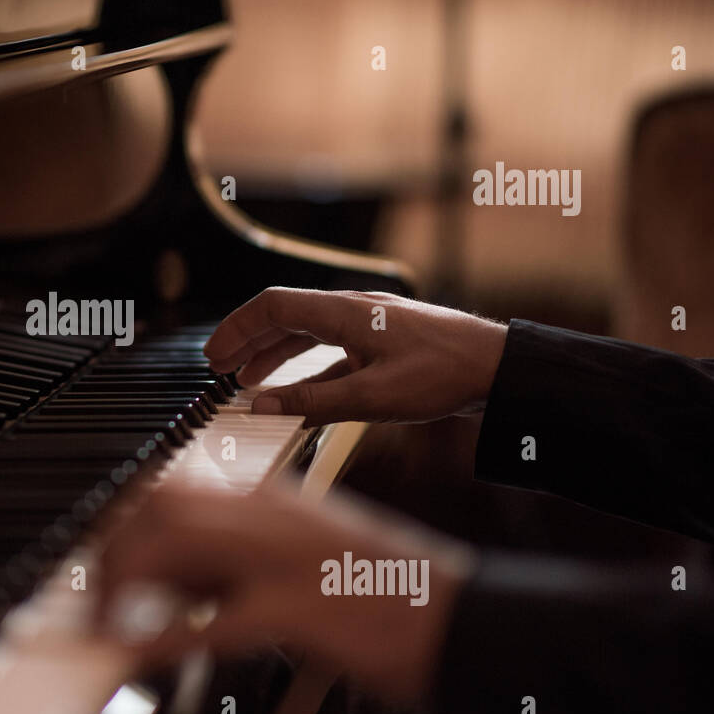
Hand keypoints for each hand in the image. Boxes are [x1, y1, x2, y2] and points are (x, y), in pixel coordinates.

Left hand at [97, 484, 474, 698]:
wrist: (453, 612)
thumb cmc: (378, 587)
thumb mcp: (301, 550)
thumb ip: (241, 551)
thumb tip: (173, 577)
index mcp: (272, 497)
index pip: (173, 487)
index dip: (123, 520)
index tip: (103, 554)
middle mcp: (270, 515)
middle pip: (161, 507)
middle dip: (114, 548)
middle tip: (98, 597)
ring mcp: (281, 558)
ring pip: (174, 544)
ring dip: (128, 584)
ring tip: (111, 625)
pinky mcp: (295, 610)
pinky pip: (211, 622)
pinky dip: (164, 638)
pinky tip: (138, 651)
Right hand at [204, 288, 508, 423]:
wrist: (499, 368)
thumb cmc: (445, 374)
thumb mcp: (372, 396)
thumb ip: (312, 402)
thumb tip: (261, 406)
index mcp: (343, 313)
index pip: (272, 307)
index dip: (236, 329)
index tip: (213, 357)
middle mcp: (351, 311)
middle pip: (284, 317)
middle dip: (247, 341)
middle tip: (220, 368)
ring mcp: (367, 325)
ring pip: (306, 332)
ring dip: (273, 354)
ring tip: (248, 380)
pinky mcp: (382, 343)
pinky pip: (330, 348)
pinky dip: (304, 366)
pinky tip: (298, 388)